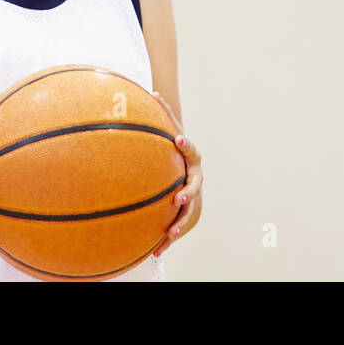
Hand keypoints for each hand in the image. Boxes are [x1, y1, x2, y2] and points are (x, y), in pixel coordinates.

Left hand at [149, 90, 201, 258]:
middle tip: (178, 194)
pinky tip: (157, 252)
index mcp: (188, 157)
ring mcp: (193, 195)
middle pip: (194, 182)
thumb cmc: (174, 155)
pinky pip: (178, 225)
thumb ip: (159, 120)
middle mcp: (194, 176)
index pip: (187, 147)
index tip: (177, 140)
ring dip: (181, 219)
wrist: (187, 178)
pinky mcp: (186, 213)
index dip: (183, 144)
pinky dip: (168, 239)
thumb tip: (148, 92)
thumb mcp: (168, 139)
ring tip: (173, 229)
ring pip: (189, 209)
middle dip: (188, 189)